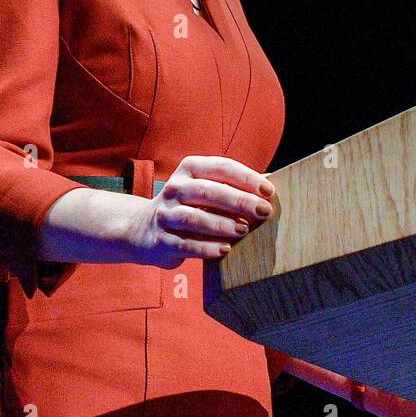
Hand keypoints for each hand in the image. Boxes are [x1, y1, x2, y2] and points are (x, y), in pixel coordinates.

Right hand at [121, 155, 274, 267]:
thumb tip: (272, 184)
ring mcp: (164, 214)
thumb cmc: (190, 205)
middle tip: (263, 211)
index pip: (221, 167)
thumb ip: (235, 185)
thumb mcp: (207, 188)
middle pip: (207, 191)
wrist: (143, 228)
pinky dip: (206, 247)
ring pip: (193, 217)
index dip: (246, 178)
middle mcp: (174, 188)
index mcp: (189, 169)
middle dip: (239, 201)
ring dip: (221, 224)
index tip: (269, 191)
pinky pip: (184, 244)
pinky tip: (225, 249)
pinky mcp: (160, 240)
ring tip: (243, 230)